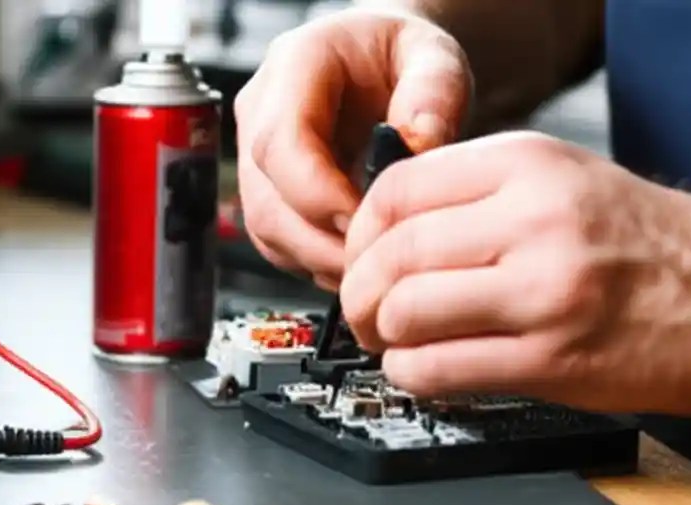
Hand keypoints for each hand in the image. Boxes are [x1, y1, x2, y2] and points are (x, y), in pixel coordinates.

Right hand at [234, 6, 471, 289]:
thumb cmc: (403, 56)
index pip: (280, 143)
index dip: (318, 194)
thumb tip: (418, 146)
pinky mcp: (266, 194)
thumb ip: (434, 94)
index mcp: (294, 66)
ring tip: (377, 260)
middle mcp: (261, 114)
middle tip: (381, 255)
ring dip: (321, 258)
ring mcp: (256, 159)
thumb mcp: (435, 56)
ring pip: (268, 230)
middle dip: (322, 242)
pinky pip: (279, 244)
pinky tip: (360, 257)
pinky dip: (318, 262)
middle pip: (267, 201)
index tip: (367, 217)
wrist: (382, 62)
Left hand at [340, 131, 690, 414]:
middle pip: (390, 253)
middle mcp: (533, 219)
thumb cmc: (656, 247)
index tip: (360, 258)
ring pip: (405, 310)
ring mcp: (543, 290)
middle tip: (366, 313)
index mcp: (529, 166)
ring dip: (381, 337)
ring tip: (395, 344)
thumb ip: (480, 194)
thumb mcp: (567, 181)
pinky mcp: (552, 359)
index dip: (359, 233)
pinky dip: (412, 375)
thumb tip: (387, 229)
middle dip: (360, 293)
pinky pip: (438, 368)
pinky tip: (426, 372)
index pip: (395, 190)